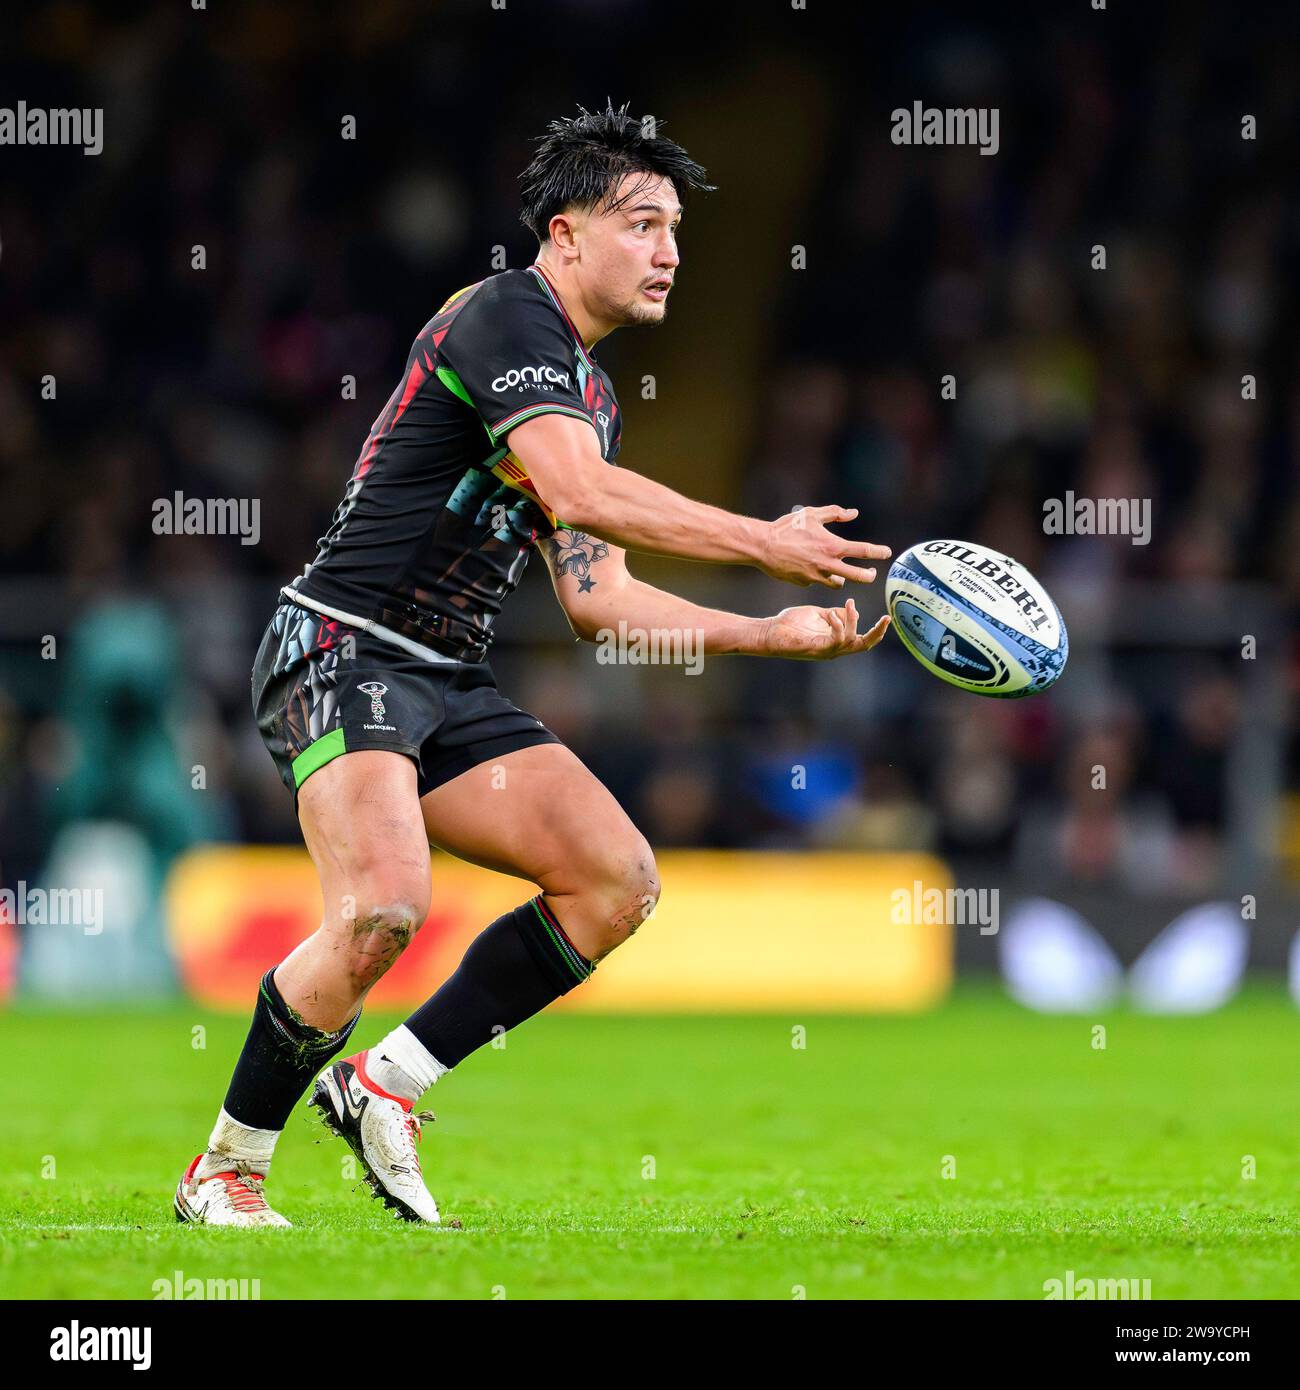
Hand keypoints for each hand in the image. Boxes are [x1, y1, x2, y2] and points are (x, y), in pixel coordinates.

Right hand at [759, 505, 891, 587]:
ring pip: (838, 583)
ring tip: (839, 571)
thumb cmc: (787, 527)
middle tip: (872, 573)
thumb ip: (835, 513)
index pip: (864, 551)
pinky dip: (817, 576)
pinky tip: (808, 568)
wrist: (763, 547)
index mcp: (833, 546)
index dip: (879, 552)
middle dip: (869, 576)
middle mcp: (828, 564)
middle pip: (859, 576)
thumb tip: (853, 513)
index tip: (886, 552)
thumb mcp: (811, 514)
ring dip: (841, 577)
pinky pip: (816, 581)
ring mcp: (816, 577)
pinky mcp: (804, 583)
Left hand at [760, 597, 891, 659]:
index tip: (887, 616)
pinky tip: (832, 614)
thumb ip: (836, 613)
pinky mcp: (816, 649)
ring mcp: (826, 651)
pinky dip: (838, 626)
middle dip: (877, 633)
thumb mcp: (819, 614)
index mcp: (836, 640)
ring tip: (848, 604)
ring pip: (852, 641)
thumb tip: (853, 609)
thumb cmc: (791, 623)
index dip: (877, 631)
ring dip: (853, 622)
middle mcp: (834, 648)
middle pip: (864, 646)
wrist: (770, 631)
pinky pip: (835, 640)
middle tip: (886, 619)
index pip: (863, 639)